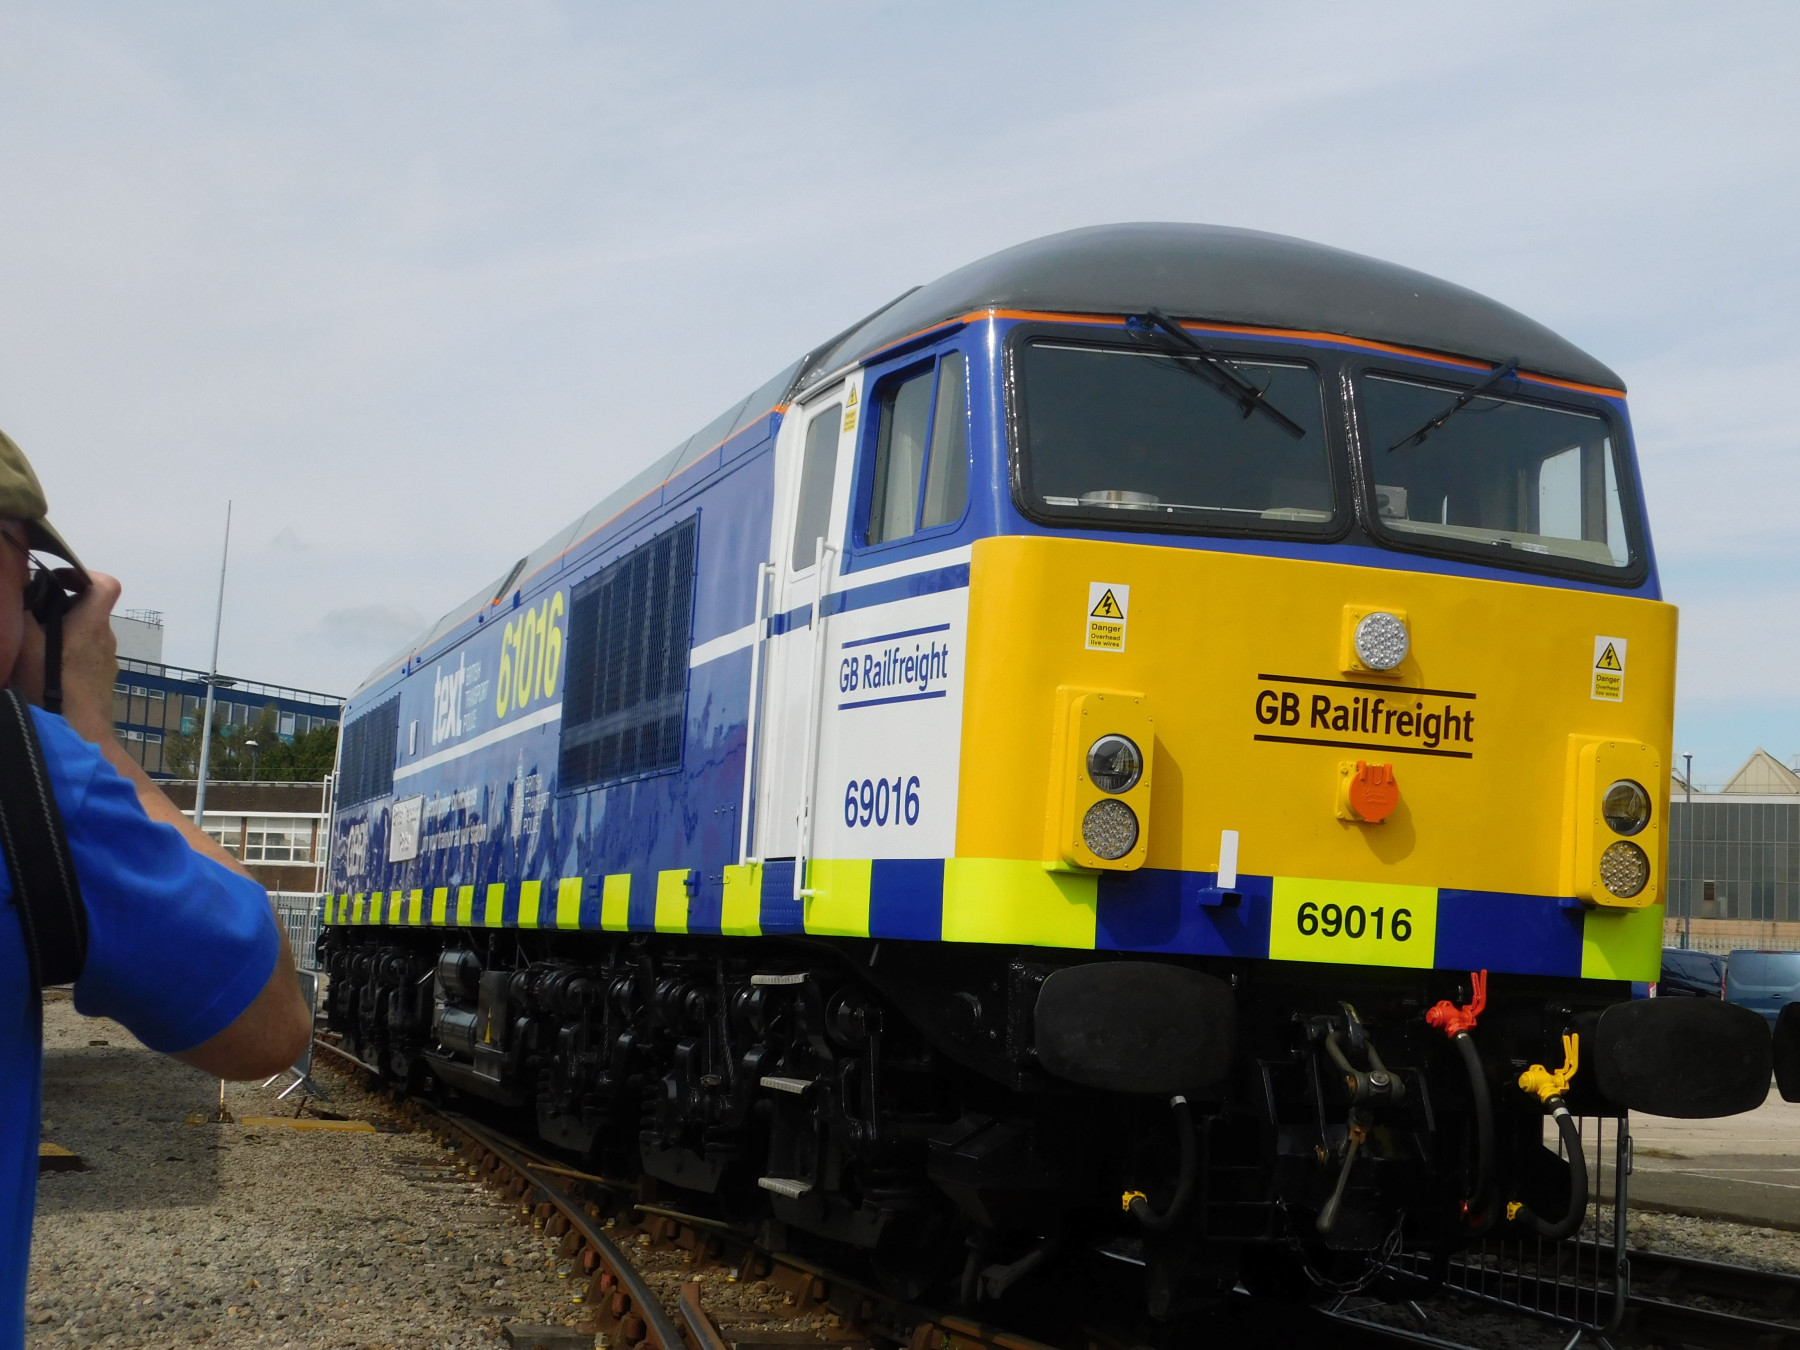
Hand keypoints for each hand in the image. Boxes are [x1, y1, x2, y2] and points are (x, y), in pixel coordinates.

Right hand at [12, 570, 121, 743]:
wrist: (78, 735)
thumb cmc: (52, 687)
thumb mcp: (26, 644)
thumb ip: (23, 613)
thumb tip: (23, 587)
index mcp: (92, 624)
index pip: (106, 585)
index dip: (85, 575)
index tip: (58, 580)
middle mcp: (106, 639)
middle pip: (90, 610)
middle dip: (63, 607)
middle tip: (33, 616)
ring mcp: (107, 661)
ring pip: (88, 636)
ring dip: (64, 633)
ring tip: (34, 646)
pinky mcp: (103, 681)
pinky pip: (88, 657)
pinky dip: (70, 655)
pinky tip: (47, 671)